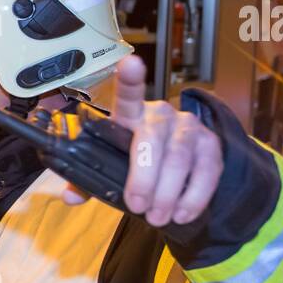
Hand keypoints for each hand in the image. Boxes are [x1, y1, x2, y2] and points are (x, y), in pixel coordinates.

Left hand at [62, 55, 222, 225]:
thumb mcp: (107, 170)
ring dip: (169, 192)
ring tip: (159, 217)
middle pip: (154, 138)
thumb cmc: (132, 164)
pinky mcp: (211, 146)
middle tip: (139, 208)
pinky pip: (207, 170)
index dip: (130, 79)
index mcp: (129, 116)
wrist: (171, 170)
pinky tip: (183, 213)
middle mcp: (160, 115)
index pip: (128, 95)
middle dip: (145, 177)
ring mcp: (188, 128)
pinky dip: (195, 196)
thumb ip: (86, 182)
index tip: (130, 64)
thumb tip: (71, 196)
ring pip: (181, 156)